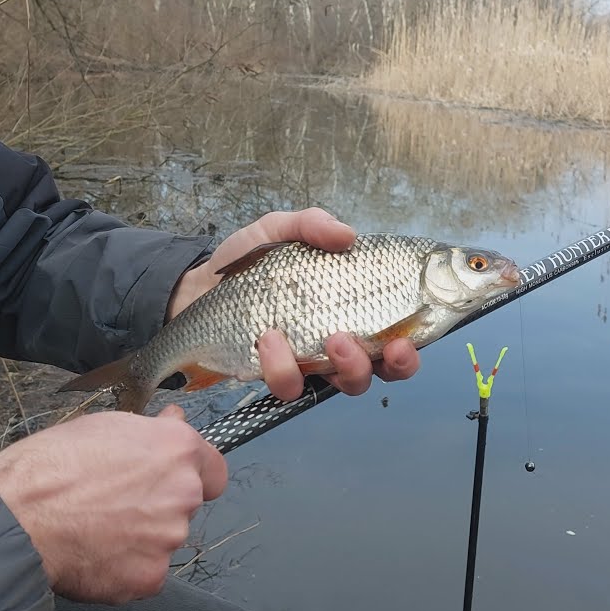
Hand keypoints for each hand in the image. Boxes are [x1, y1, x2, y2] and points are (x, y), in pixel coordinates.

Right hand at [0, 404, 224, 603]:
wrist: (14, 518)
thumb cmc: (49, 467)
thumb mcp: (102, 426)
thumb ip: (149, 430)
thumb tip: (173, 421)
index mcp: (177, 450)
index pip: (213, 468)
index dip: (194, 472)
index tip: (173, 478)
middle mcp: (184, 492)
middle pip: (185, 504)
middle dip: (158, 504)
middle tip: (113, 502)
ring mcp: (169, 538)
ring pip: (164, 539)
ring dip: (140, 536)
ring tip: (95, 527)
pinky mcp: (150, 576)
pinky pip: (147, 572)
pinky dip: (125, 568)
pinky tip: (94, 553)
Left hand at [168, 208, 420, 401]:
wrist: (194, 290)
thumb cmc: (246, 262)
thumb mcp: (278, 229)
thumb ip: (311, 224)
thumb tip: (347, 234)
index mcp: (352, 305)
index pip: (400, 330)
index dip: (414, 340)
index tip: (410, 336)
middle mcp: (341, 339)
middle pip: (387, 368)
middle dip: (394, 364)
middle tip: (378, 343)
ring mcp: (311, 362)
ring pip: (348, 383)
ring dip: (346, 367)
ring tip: (327, 340)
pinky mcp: (278, 376)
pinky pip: (293, 385)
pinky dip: (284, 365)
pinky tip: (267, 339)